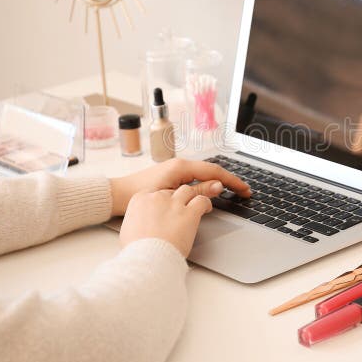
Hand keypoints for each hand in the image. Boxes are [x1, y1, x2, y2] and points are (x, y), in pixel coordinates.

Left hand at [109, 158, 250, 215]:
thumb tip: (218, 186)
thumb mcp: (171, 194)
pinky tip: (211, 193)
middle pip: (212, 171)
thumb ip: (195, 190)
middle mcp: (180, 165)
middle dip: (229, 181)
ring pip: (204, 175)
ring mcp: (175, 171)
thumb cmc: (138, 193)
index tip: (244, 190)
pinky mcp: (171, 179)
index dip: (232, 181)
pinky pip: (195, 179)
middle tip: (244, 192)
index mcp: (181, 166)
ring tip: (233, 192)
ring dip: (219, 183)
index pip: (214, 171)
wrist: (117, 196)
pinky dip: (207, 185)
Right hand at [119, 180, 224, 256]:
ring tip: (195, 205)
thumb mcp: (129, 230)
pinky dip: (205, 204)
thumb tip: (141, 225)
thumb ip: (137, 220)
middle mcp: (157, 198)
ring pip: (187, 191)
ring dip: (191, 198)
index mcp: (140, 199)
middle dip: (176, 200)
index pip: (155, 191)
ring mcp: (174, 204)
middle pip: (171, 191)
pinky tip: (205, 209)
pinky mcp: (189, 213)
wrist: (147, 258)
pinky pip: (201, 200)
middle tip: (180, 210)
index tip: (166, 206)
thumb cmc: (137, 249)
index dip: (163, 200)